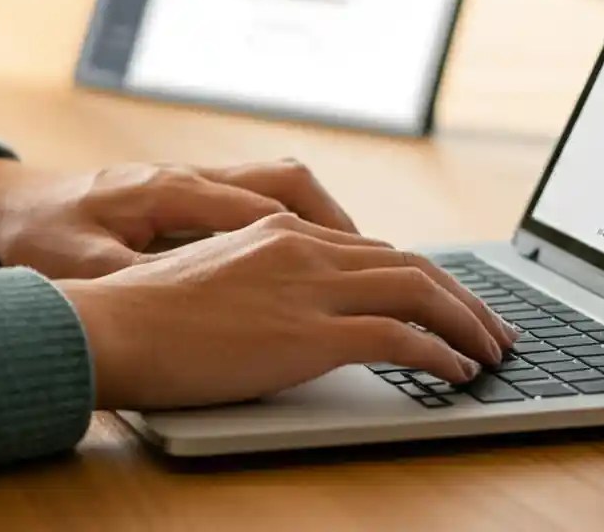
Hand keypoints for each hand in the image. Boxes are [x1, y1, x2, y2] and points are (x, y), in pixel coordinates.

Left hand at [0, 157, 356, 278]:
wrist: (7, 204)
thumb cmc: (39, 234)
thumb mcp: (81, 266)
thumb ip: (135, 281)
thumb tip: (184, 305)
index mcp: (171, 190)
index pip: (264, 203)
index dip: (318, 235)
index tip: (358, 269)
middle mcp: (191, 177)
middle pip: (287, 180)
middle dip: (337, 222)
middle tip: (376, 269)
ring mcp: (190, 180)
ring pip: (277, 184)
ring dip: (319, 219)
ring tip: (352, 267)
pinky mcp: (185, 194)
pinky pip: (256, 198)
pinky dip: (290, 224)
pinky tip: (299, 264)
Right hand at [60, 213, 520, 410]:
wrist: (110, 325)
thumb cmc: (143, 313)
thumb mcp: (210, 278)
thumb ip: (259, 282)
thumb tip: (287, 311)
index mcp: (282, 233)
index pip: (375, 249)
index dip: (422, 276)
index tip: (446, 300)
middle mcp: (304, 248)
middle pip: (410, 264)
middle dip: (461, 297)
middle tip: (492, 326)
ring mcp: (309, 287)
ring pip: (418, 290)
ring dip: (466, 322)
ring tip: (492, 350)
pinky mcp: (309, 333)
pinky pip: (399, 336)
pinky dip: (439, 351)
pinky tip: (457, 371)